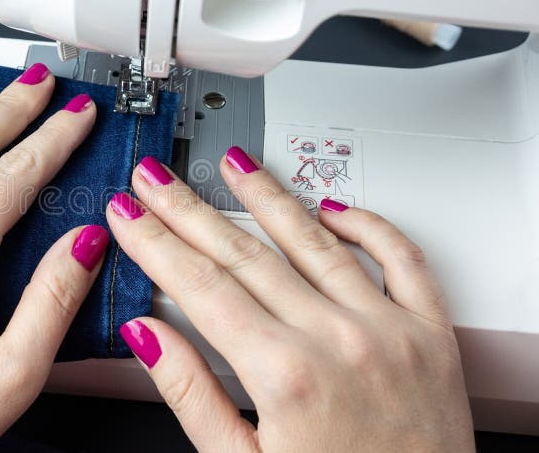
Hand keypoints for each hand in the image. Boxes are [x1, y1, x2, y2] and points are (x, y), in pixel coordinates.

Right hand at [107, 149, 474, 451]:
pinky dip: (368, 225)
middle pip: (244, 254)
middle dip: (189, 209)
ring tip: (233, 165)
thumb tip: (147, 336)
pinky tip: (332, 207)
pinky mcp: (431, 333)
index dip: (155, 243)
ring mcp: (389, 330)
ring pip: (314, 241)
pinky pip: (401, 259)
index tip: (128, 213)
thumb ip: (191, 394)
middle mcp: (339, 340)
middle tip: (156, 177)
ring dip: (266, 197)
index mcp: (286, 375)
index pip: (200, 286)